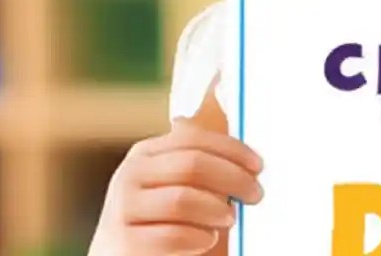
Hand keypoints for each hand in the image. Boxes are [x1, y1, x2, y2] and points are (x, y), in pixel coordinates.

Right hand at [91, 115, 263, 254]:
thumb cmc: (160, 220)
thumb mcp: (176, 186)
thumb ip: (200, 168)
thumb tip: (247, 157)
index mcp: (146, 154)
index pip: (192, 138)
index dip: (231, 149)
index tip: (258, 165)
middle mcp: (130, 175)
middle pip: (191, 164)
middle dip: (233, 178)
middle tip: (255, 194)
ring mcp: (122, 208)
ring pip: (182, 200)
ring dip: (215, 209)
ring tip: (229, 219)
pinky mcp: (123, 242)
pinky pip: (171, 236)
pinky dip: (197, 238)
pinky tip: (205, 240)